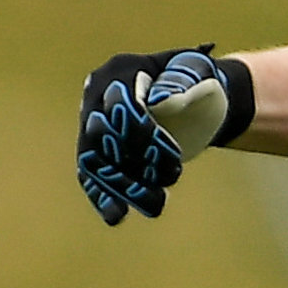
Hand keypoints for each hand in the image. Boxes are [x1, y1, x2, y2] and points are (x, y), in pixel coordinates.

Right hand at [77, 46, 250, 225]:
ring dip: (120, 186)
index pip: (120, 104)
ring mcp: (92, 123)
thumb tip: (162, 101)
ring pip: (94, 159)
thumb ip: (180, 81)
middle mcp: (97, 96)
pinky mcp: (97, 149)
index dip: (144, 133)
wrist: (190, 94)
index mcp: (119, 71)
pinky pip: (92, 174)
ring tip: (155, 207)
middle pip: (101, 134)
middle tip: (173, 179)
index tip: (174, 157)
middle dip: (134, 161)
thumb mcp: (195, 70)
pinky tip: (116, 217)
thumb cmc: (195, 79)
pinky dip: (102, 196)